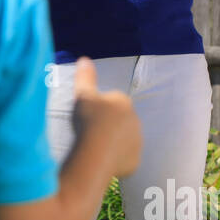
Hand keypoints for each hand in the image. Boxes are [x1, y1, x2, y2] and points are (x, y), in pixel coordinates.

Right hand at [72, 56, 140, 178]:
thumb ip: (85, 77)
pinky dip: (115, 158)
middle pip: (120, 120)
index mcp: (124, 102)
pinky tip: (102, 160)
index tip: (88, 116)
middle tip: (90, 132)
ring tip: (95, 147)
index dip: (99, 108)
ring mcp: (137, 142)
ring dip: (113, 141)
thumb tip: (84, 58)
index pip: (113, 101)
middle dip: (108, 124)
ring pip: (124, 139)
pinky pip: (124, 158)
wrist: (96, 154)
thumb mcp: (82, 95)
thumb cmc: (89, 121)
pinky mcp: (135, 161)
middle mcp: (135, 120)